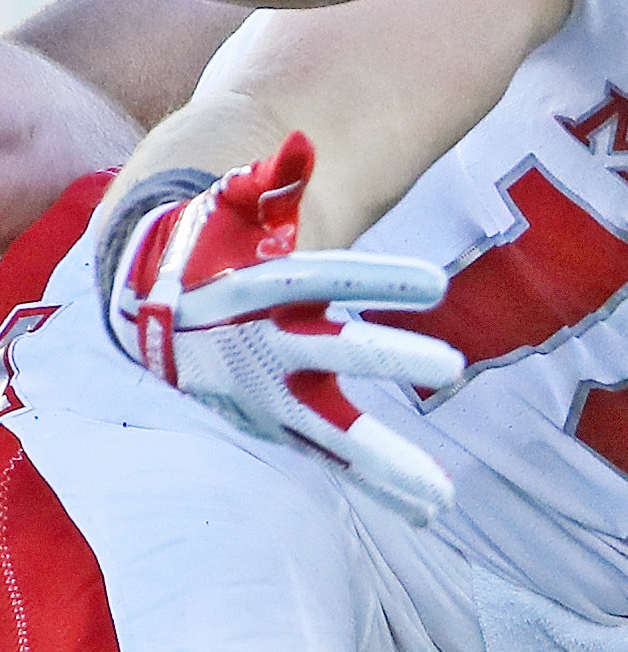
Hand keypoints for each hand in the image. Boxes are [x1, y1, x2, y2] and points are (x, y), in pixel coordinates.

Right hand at [104, 131, 463, 522]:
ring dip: (388, 462)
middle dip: (390, 358)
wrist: (149, 317)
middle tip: (454, 366)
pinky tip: (430, 506)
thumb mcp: (225, 212)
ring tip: (441, 493)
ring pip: (334, 432)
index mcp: (257, 290)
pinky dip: (379, 484)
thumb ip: (265, 181)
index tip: (437, 282)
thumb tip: (302, 145)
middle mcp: (265, 347)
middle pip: (334, 354)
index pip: (323, 279)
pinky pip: (335, 459)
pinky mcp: (281, 426)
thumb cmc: (205, 252)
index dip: (379, 280)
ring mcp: (272, 396)